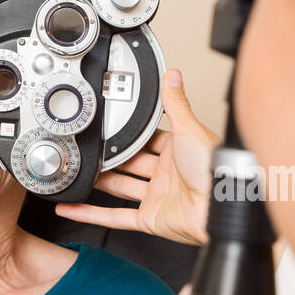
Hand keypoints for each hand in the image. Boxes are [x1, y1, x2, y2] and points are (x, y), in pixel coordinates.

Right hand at [55, 69, 219, 245]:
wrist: (219, 206)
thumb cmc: (212, 169)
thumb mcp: (190, 128)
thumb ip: (175, 103)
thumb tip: (172, 76)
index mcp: (179, 151)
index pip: (149, 139)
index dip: (130, 135)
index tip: (111, 128)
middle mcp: (168, 175)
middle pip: (132, 163)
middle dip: (111, 158)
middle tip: (90, 150)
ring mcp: (158, 198)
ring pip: (121, 187)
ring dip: (99, 182)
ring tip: (78, 172)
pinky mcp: (149, 219)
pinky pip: (116, 217)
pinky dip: (93, 214)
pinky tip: (74, 207)